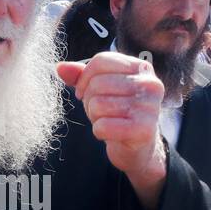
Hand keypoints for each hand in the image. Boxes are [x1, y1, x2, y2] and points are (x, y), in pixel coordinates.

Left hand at [57, 52, 165, 183]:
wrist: (138, 148)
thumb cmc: (118, 113)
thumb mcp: (101, 90)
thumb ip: (81, 76)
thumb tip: (60, 68)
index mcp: (142, 68)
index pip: (102, 61)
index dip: (84, 78)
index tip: (82, 93)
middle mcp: (150, 84)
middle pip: (98, 83)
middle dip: (89, 100)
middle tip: (99, 112)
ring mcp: (149, 107)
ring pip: (99, 104)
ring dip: (95, 117)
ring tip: (107, 121)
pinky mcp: (144, 129)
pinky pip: (103, 126)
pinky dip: (99, 132)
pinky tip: (110, 134)